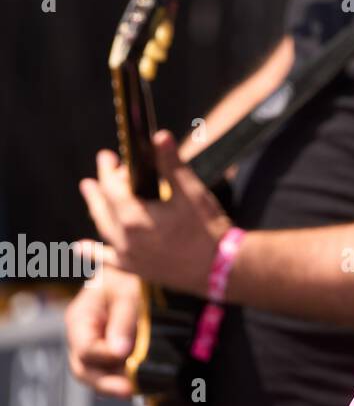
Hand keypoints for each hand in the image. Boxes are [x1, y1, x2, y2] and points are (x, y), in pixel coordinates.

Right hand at [65, 265, 139, 397]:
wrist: (140, 268)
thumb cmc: (130, 275)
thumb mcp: (128, 292)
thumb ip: (122, 321)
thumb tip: (118, 352)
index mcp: (80, 319)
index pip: (85, 348)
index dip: (104, 357)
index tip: (125, 358)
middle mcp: (84, 337)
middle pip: (86, 369)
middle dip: (106, 383)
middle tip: (130, 390)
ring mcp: (98, 346)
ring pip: (101, 374)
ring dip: (119, 382)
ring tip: (142, 386)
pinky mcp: (115, 352)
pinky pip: (116, 370)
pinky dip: (128, 376)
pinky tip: (146, 381)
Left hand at [78, 130, 231, 296]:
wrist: (219, 267)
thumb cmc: (207, 228)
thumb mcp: (191, 192)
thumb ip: (171, 164)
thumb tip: (160, 137)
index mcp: (135, 217)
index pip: (112, 187)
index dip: (108, 170)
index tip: (107, 157)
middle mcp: (124, 238)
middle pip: (103, 208)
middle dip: (98, 189)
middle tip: (95, 175)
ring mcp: (128, 255)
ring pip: (104, 229)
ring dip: (97, 210)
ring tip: (92, 196)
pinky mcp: (136, 269)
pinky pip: (108, 259)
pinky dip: (94, 252)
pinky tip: (82, 247)